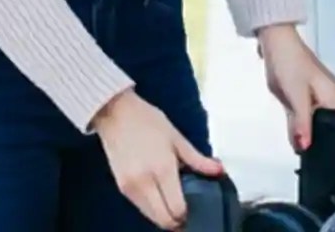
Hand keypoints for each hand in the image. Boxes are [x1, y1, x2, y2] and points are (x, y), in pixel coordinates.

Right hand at [91, 90, 223, 229]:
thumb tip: (218, 170)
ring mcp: (130, 187)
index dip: (188, 214)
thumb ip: (197, 159)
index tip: (196, 209)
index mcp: (161, 169)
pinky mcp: (121, 188)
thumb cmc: (146, 120)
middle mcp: (144, 182)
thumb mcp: (177, 137)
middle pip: (163, 219)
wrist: (115, 113)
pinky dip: (152, 208)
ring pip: (151, 217)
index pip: (176, 208)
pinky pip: (140, 208)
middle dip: (177, 221)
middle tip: (187, 211)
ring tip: (174, 201)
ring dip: (164, 215)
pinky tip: (160, 194)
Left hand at [257, 24, 334, 151]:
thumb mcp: (296, 99)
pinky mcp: (308, 91)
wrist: (276, 42)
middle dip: (317, 137)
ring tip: (297, 134)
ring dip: (307, 128)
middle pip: (329, 126)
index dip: (331, 142)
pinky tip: (292, 121)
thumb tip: (304, 146)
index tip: (319, 153)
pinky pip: (307, 112)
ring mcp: (321, 93)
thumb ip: (302, 125)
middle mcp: (334, 96)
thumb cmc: (290, 63)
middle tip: (303, 147)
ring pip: (317, 120)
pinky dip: (301, 119)